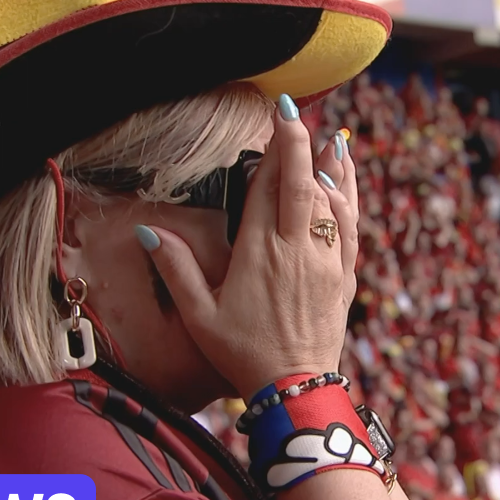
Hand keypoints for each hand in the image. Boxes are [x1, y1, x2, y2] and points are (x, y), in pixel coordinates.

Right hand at [141, 95, 358, 399]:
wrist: (295, 389)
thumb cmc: (242, 353)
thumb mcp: (199, 315)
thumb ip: (176, 269)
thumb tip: (148, 230)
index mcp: (259, 252)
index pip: (267, 186)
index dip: (273, 148)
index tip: (276, 115)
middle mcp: (297, 249)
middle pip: (301, 184)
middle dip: (300, 143)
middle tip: (296, 111)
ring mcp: (325, 262)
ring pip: (332, 202)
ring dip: (331, 168)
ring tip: (330, 138)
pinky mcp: (343, 278)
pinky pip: (350, 229)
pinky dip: (349, 201)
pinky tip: (345, 184)